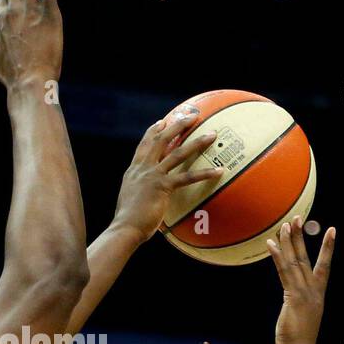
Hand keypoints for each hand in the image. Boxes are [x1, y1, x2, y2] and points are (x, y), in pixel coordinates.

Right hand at [109, 109, 222, 243]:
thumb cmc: (128, 220)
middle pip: (161, 139)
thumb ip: (140, 191)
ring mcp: (153, 176)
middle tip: (191, 115)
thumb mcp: (130, 199)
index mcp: (134, 170)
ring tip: (212, 134)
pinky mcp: (162, 187)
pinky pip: (187, 178)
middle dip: (177, 125)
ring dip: (197, 142)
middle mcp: (143, 168)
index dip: (153, 131)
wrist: (125, 228)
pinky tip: (218, 171)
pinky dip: (204, 173)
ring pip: (177, 153)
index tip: (163, 121)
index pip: (144, 144)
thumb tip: (147, 196)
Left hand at [266, 216, 334, 343]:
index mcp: (317, 295)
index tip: (332, 230)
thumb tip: (293, 300)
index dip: (328, 248)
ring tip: (285, 224)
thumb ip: (299, 304)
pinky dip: (278, 256)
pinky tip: (271, 244)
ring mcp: (305, 293)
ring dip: (289, 241)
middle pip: (306, 258)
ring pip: (296, 261)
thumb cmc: (299, 341)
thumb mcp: (301, 317)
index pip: (324, 266)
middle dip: (301, 237)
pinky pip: (285, 272)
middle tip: (297, 218)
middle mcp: (313, 291)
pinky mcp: (294, 297)